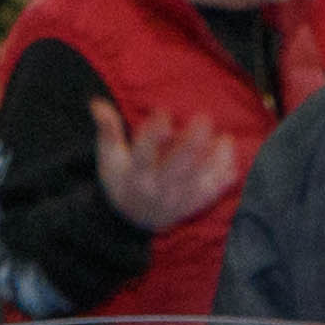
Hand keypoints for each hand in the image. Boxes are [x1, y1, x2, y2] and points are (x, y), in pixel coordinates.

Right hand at [90, 96, 249, 232]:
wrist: (133, 222)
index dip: (154, 134)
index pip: (143, 154)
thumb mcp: (109, 159)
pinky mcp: (194, 204)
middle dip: (192, 143)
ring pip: (199, 180)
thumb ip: (107, 130)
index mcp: (135, 175)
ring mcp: (178, 199)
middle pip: (177, 167)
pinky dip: (224, 174)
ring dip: (214, 159)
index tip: (163, 113)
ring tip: (224, 138)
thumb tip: (96, 103)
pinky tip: (228, 153)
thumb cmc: (122, 181)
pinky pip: (213, 191)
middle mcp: (158, 189)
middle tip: (203, 118)